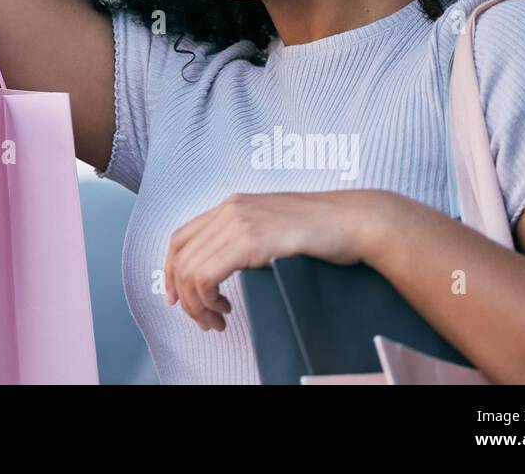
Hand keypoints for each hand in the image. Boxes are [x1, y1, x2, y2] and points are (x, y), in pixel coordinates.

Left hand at [163, 188, 397, 330]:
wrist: (354, 220)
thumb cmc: (322, 230)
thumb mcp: (272, 227)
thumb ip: (246, 238)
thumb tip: (226, 263)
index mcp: (231, 205)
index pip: (180, 237)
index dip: (170, 270)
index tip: (177, 298)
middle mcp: (229, 210)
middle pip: (180, 256)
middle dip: (184, 295)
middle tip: (203, 319)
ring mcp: (238, 222)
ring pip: (190, 270)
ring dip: (197, 304)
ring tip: (217, 320)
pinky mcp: (251, 240)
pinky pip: (207, 274)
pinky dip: (207, 299)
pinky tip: (226, 309)